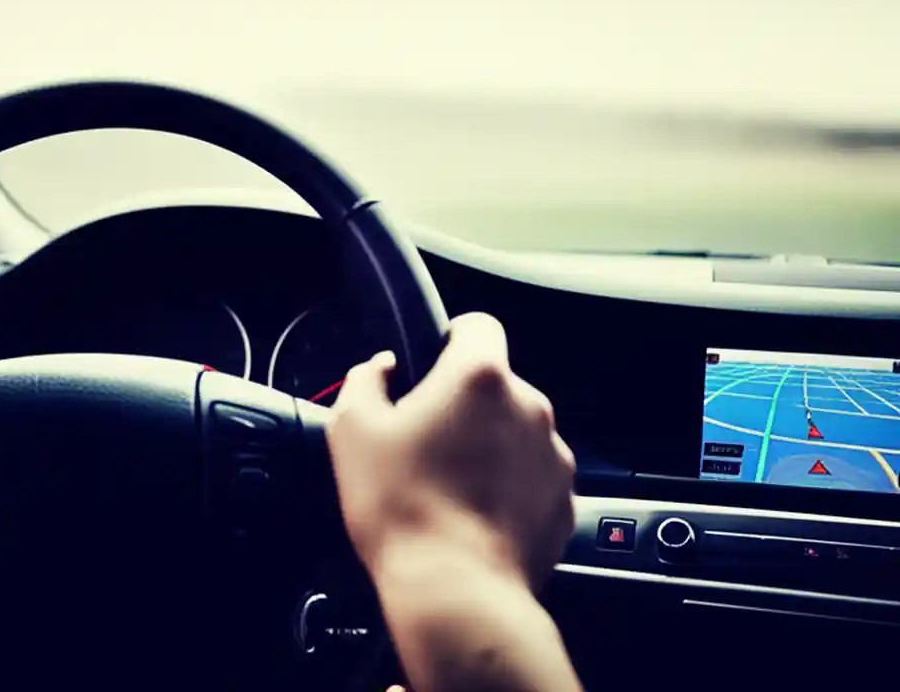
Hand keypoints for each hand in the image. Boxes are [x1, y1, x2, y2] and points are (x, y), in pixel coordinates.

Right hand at [327, 312, 579, 691]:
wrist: (455, 591)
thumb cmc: (402, 508)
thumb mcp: (352, 431)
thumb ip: (365, 380)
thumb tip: (382, 369)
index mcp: (478, 377)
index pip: (478, 324)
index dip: (451, 337)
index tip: (433, 361)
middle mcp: (528, 407)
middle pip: (495, 385)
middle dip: (464, 405)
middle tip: (424, 441)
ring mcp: (553, 455)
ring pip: (516, 432)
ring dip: (488, 447)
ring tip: (447, 487)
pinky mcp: (563, 500)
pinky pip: (531, 479)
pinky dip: (507, 489)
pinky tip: (471, 515)